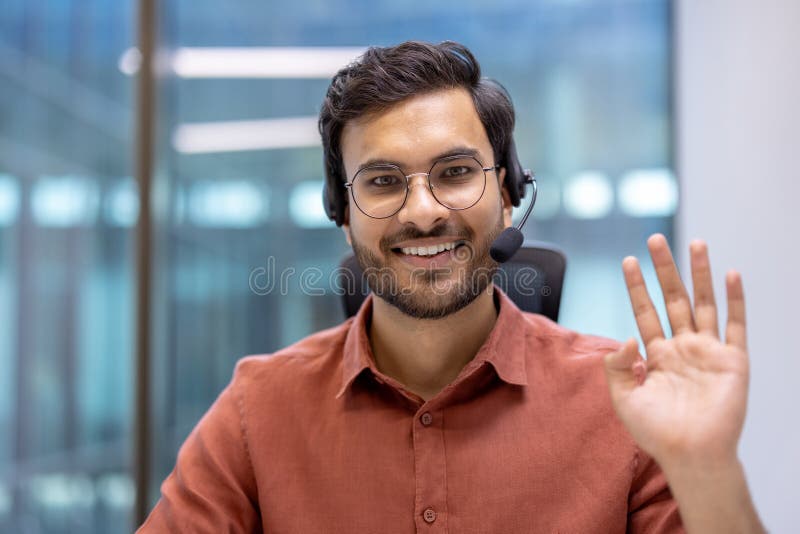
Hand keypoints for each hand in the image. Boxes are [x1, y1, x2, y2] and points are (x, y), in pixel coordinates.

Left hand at [604, 234, 749, 469]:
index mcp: (657, 355)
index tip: (628, 261)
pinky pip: (736, 325)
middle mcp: (683, 347)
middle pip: (673, 299)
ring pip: (704, 303)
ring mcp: (708, 352)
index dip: (637, 287)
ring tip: (696, 244)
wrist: (690, 456)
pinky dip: (735, 300)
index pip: (645, 311)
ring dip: (700, 274)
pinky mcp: (733, 360)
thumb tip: (625, 337)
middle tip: (655, 240)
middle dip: (665, 270)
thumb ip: (617, 366)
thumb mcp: (624, 398)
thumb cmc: (656, 433)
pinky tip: (731, 275)